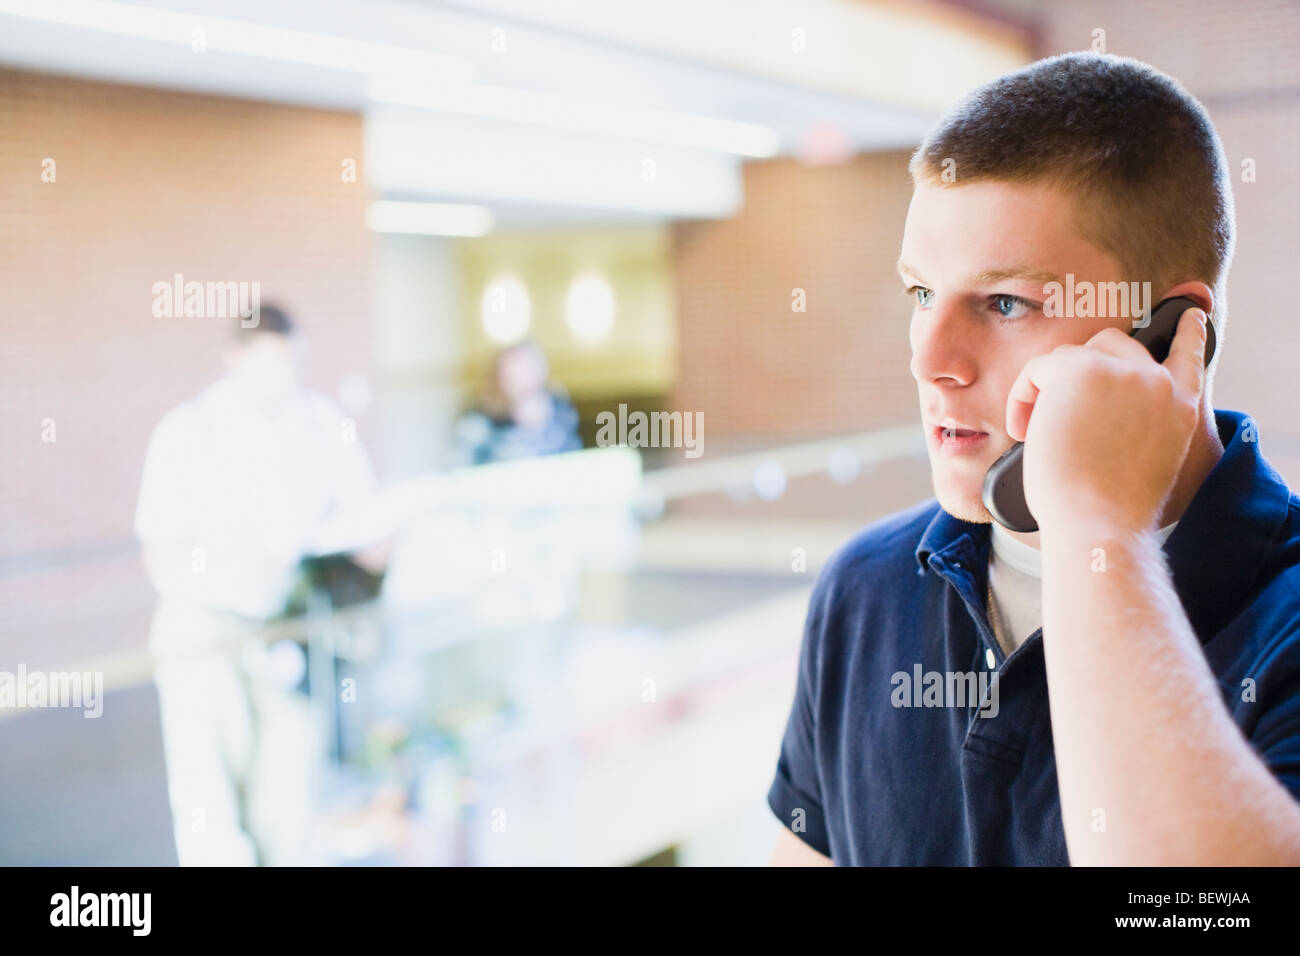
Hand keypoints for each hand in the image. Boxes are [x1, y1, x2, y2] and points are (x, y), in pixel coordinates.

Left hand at [1005, 307, 1208, 534]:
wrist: (1098, 524)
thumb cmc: (1109, 511)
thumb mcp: (1145, 461)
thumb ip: (1138, 424)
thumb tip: (1097, 413)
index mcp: (1181, 406)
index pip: (1189, 354)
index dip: (1186, 331)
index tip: (1188, 314)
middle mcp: (1159, 382)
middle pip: (1113, 344)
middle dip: (1080, 370)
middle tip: (1054, 410)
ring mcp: (1123, 372)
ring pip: (1072, 355)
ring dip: (1047, 390)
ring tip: (1033, 431)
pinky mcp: (1083, 370)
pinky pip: (1040, 369)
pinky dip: (1024, 397)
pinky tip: (1022, 429)